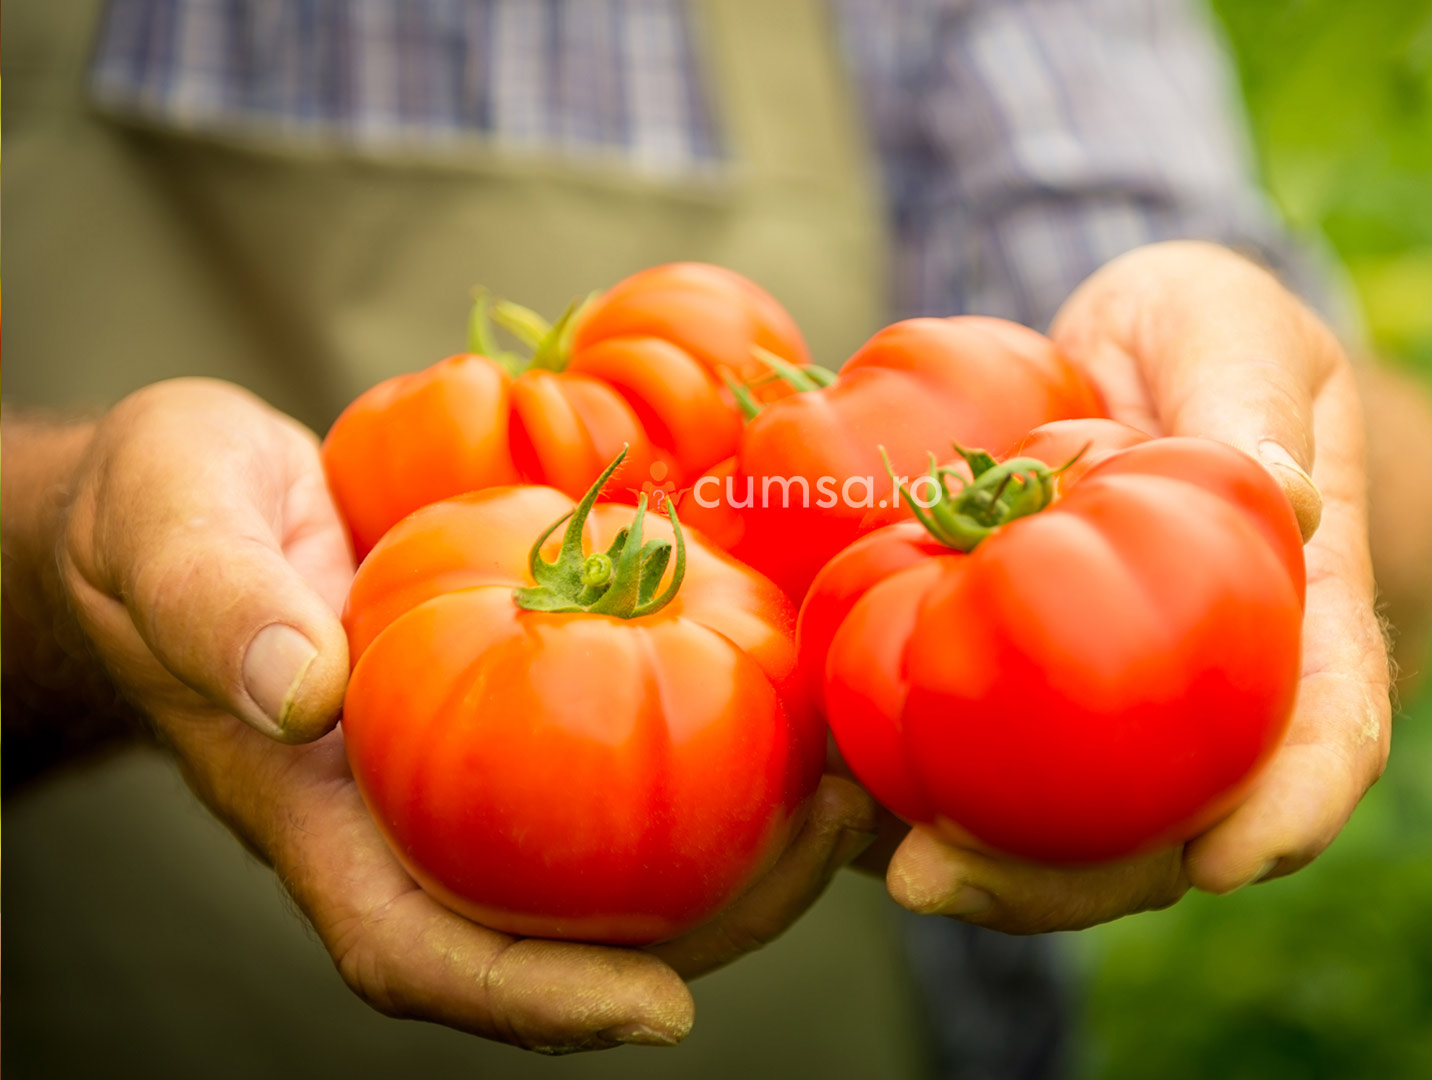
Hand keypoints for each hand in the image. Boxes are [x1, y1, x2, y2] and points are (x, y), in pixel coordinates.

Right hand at [30, 378, 874, 1050]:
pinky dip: (726, 742)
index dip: (539, 1001)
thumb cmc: (170, 516)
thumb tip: (300, 690)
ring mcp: (483, 775)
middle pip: (565, 934)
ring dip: (746, 847)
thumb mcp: (172, 526)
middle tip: (827, 841)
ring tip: (848, 784)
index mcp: (327, 819)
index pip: (424, 953)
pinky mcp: (532, 705)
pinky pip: (635, 757)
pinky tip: (804, 691)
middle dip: (708, 923)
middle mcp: (423, 821)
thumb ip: (217, 603)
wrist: (203, 495)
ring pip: (622, 863)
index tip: (659, 1011)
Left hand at [882, 241, 1392, 931]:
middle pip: (1164, 833)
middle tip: (946, 877)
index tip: (1229, 861)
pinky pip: (964, 772)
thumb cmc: (1197, 337)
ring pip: (1060, 838)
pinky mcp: (1009, 705)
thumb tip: (1288, 494)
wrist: (1111, 360)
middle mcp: (1209, 702)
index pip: (1330, 730)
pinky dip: (898, 799)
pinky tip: (830, 797)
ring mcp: (1108, 719)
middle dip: (1066, 886)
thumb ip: (1249, 397)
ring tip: (880, 864)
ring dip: (974, 873)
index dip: (1294, 807)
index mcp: (1301, 618)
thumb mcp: (1229, 325)